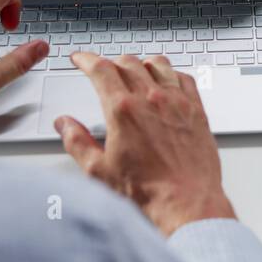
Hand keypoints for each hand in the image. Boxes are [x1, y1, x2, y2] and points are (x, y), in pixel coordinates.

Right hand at [55, 52, 234, 235]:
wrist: (186, 202)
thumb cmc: (147, 191)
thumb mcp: (98, 170)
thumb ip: (76, 142)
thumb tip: (64, 124)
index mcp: (123, 110)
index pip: (100, 69)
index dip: (86, 59)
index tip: (80, 58)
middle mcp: (151, 99)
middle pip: (127, 63)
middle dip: (110, 63)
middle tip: (103, 70)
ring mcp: (177, 102)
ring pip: (158, 64)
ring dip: (141, 64)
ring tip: (133, 70)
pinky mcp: (197, 110)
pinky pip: (184, 78)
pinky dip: (172, 73)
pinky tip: (168, 80)